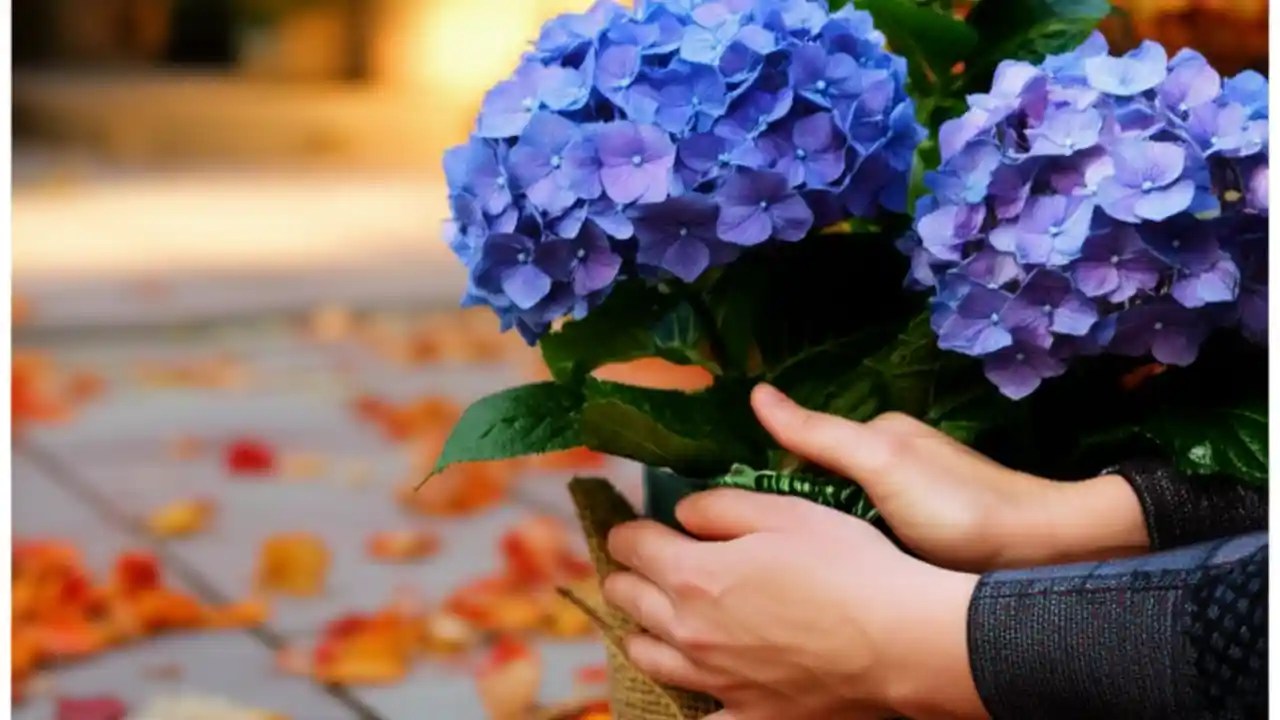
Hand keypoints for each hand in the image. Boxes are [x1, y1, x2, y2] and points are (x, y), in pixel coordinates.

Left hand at [603, 490, 985, 719]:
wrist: (900, 642)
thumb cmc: (848, 566)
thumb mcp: (785, 511)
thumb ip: (719, 507)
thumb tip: (682, 514)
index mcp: (694, 574)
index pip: (632, 545)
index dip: (630, 530)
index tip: (636, 528)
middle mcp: (690, 630)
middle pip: (629, 599)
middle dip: (627, 576)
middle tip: (638, 566)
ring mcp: (716, 679)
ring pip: (647, 656)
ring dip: (643, 630)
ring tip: (652, 619)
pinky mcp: (748, 715)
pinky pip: (698, 717)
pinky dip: (688, 699)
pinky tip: (694, 686)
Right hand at [751, 384, 1149, 570]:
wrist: (1041, 554)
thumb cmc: (957, 508)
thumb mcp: (879, 463)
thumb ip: (819, 434)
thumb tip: (756, 393)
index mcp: (878, 433)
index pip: (803, 451)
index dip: (776, 485)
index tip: (751, 524)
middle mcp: (892, 461)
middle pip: (823, 487)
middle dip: (801, 516)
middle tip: (775, 556)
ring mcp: (910, 501)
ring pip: (846, 518)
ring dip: (830, 539)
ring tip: (804, 572)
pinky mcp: (926, 538)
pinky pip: (871, 541)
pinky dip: (858, 557)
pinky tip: (849, 580)